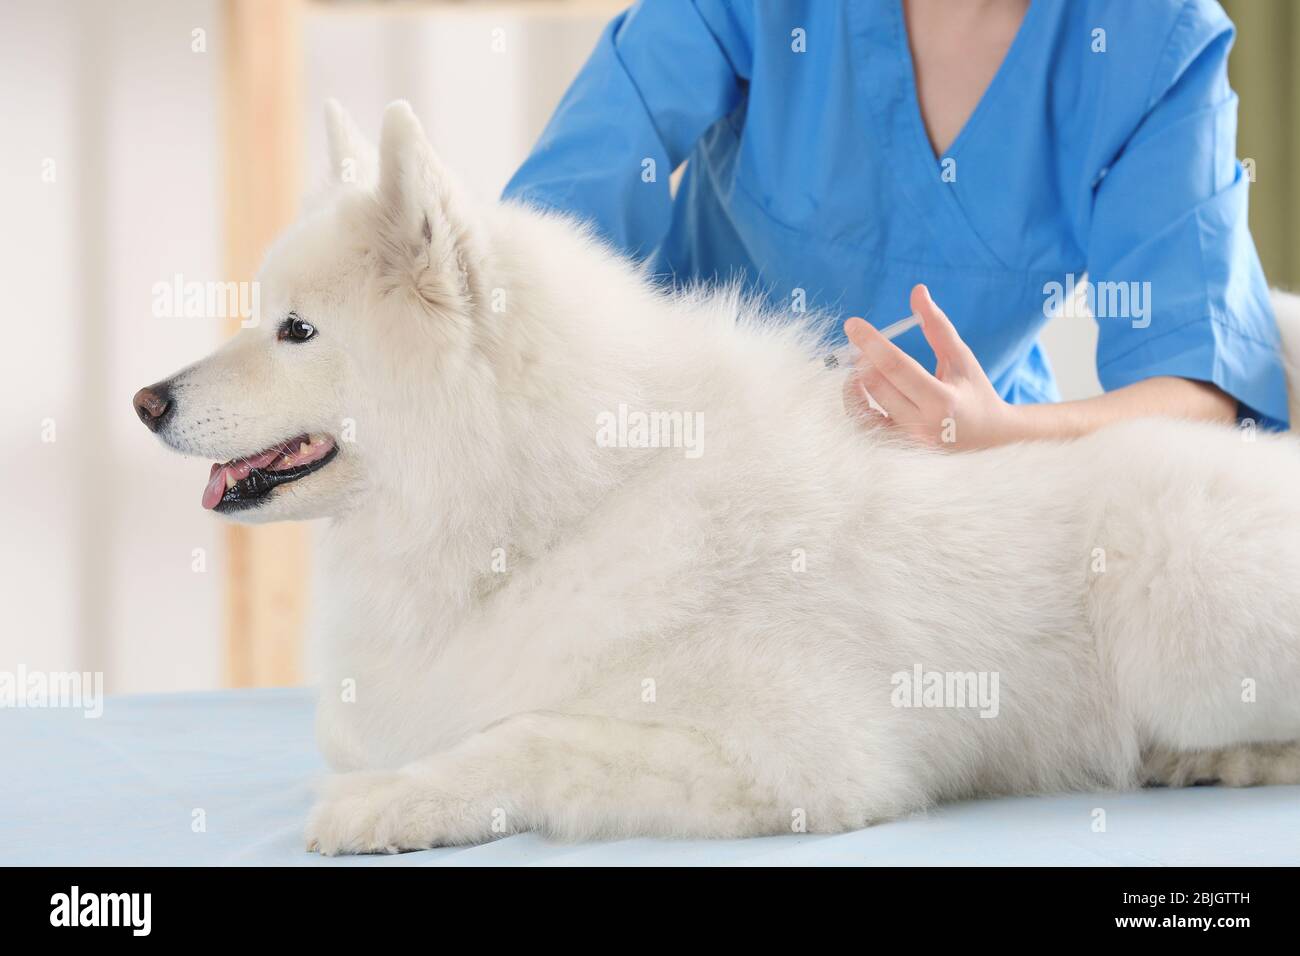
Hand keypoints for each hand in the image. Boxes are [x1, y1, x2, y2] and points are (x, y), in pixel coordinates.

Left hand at [843, 284, 1017, 449]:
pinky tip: (861, 390)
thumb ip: (937, 326)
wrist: (989, 440)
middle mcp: (923, 426)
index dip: (871, 342)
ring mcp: (907, 443)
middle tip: (856, 345)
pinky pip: (864, 428)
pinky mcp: (896, 451)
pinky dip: (857, 406)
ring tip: (857, 368)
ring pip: (863, 412)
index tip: (852, 324)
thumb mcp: (961, 358)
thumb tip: (917, 291)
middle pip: (877, 387)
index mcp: (943, 400)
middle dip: (861, 360)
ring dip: (853, 386)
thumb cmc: (974, 393)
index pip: (896, 366)